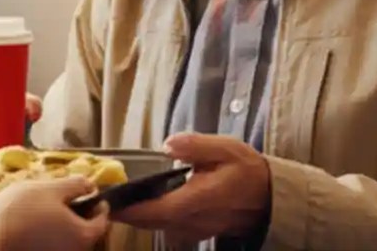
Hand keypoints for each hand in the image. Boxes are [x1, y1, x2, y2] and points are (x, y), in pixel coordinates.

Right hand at [0, 177, 109, 250]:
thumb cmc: (20, 212)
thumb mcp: (50, 189)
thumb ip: (75, 185)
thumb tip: (89, 185)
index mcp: (83, 235)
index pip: (102, 220)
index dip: (98, 202)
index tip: (89, 191)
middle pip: (84, 230)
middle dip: (78, 212)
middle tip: (63, 195)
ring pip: (66, 237)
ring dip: (61, 222)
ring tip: (44, 206)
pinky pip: (51, 243)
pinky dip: (48, 233)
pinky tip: (32, 221)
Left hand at [115, 133, 270, 245]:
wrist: (270, 197)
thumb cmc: (246, 170)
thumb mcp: (226, 148)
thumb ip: (196, 146)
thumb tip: (169, 144)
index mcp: (199, 199)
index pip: (158, 210)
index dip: (132, 209)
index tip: (110, 202)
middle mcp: (195, 220)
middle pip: (152, 223)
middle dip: (128, 214)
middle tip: (105, 201)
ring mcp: (197, 229)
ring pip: (160, 228)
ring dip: (140, 218)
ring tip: (121, 201)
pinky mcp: (199, 231)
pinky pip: (170, 228)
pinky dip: (154, 219)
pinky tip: (146, 206)